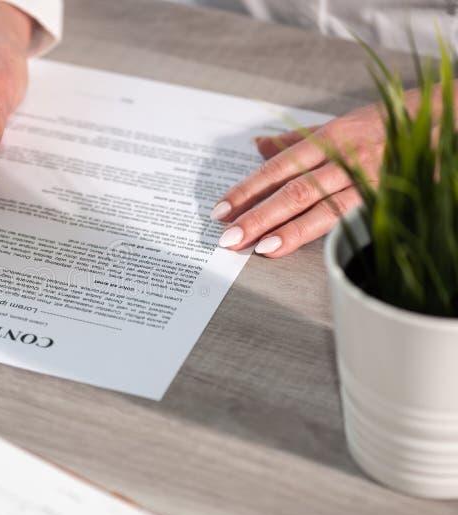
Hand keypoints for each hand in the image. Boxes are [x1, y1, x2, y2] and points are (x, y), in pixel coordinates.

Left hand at [211, 103, 388, 256]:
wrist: (439, 122)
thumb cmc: (382, 126)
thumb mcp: (336, 126)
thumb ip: (296, 140)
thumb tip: (259, 145)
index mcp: (328, 139)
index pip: (278, 168)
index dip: (248, 190)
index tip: (222, 209)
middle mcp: (345, 160)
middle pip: (295, 191)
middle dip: (259, 216)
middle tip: (229, 237)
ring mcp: (368, 182)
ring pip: (324, 209)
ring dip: (289, 231)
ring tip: (260, 248)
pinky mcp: (387, 200)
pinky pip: (353, 221)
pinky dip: (327, 237)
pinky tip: (306, 249)